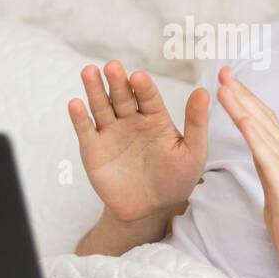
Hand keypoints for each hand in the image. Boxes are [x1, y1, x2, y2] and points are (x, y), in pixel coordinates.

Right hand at [68, 61, 208, 224]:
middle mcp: (131, 119)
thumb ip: (196, 123)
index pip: (148, 97)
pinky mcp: (93, 148)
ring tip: (89, 72)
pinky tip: (75, 104)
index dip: (143, 87)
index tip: (139, 77)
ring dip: (94, 89)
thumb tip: (204, 91)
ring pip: (101, 106)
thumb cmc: (176, 180)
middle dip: (117, 81)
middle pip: (122, 96)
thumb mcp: (192, 153)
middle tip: (112, 67)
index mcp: (155, 117)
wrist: (150, 210)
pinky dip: (79, 117)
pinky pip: (85, 130)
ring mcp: (111, 132)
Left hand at [214, 65, 278, 277]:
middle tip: (224, 71)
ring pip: (264, 132)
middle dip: (242, 94)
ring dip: (244, 107)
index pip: (264, 124)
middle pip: (263, 119)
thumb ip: (271, 176)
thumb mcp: (278, 196)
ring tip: (226, 87)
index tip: (228, 82)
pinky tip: (243, 120)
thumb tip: (262, 165)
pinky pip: (268, 158)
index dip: (246, 101)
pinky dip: (256, 136)